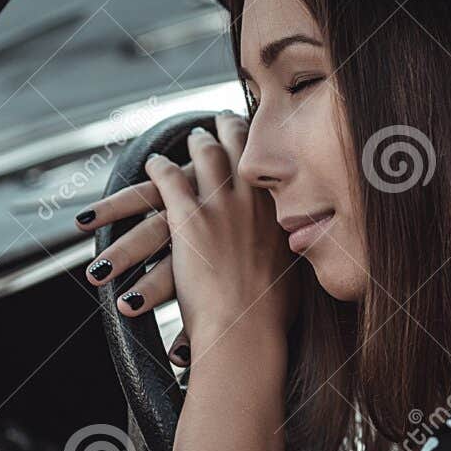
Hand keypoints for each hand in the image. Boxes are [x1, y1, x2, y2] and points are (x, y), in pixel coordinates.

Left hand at [77, 112, 295, 362]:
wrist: (245, 329)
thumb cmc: (269, 315)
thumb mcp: (293, 280)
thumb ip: (290, 259)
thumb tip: (298, 258)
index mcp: (279, 216)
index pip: (270, 170)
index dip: (262, 149)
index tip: (255, 135)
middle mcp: (253, 202)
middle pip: (242, 151)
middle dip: (231, 130)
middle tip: (221, 121)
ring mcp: (220, 206)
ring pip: (205, 157)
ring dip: (196, 142)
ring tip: (189, 135)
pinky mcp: (187, 218)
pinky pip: (169, 179)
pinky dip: (159, 167)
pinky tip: (152, 162)